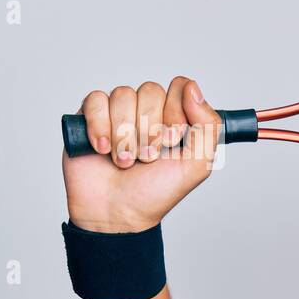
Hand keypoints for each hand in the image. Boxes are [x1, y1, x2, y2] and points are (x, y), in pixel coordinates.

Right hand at [62, 76, 220, 232]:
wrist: (117, 212)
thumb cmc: (156, 191)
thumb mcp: (197, 164)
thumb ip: (208, 126)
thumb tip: (193, 88)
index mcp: (175, 117)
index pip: (180, 87)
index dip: (176, 110)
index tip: (173, 140)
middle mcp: (147, 111)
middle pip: (151, 90)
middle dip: (150, 129)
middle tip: (148, 157)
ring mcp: (118, 112)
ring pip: (123, 95)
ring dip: (125, 134)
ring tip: (125, 161)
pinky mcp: (89, 117)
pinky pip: (95, 100)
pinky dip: (100, 126)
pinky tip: (103, 149)